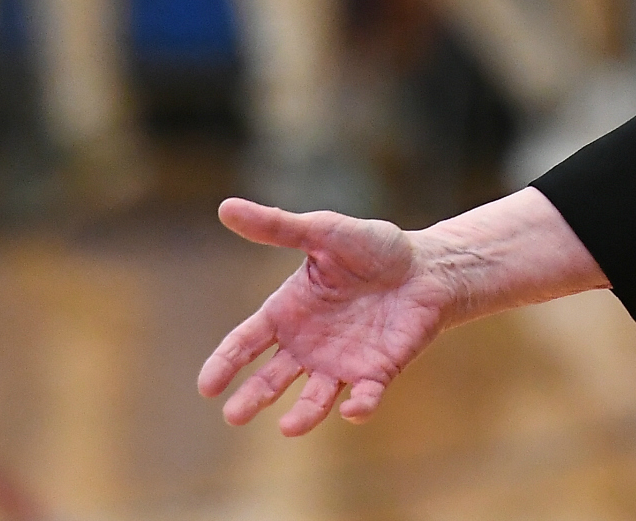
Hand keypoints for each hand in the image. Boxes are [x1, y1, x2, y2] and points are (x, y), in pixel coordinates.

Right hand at [197, 198, 461, 434]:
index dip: (226, 363)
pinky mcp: (377, 372)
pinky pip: (365, 396)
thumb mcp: (323, 231)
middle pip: (272, 378)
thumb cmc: (373, 248)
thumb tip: (226, 206)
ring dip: (303, 414)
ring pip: (315, 397)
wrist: (427, 267)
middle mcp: (308, 345)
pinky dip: (360, 406)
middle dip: (253, 397)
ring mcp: (341, 362)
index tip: (207, 386)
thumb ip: (277, 226)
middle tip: (234, 416)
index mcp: (288, 312)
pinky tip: (352, 410)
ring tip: (288, 428)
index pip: (246, 342)